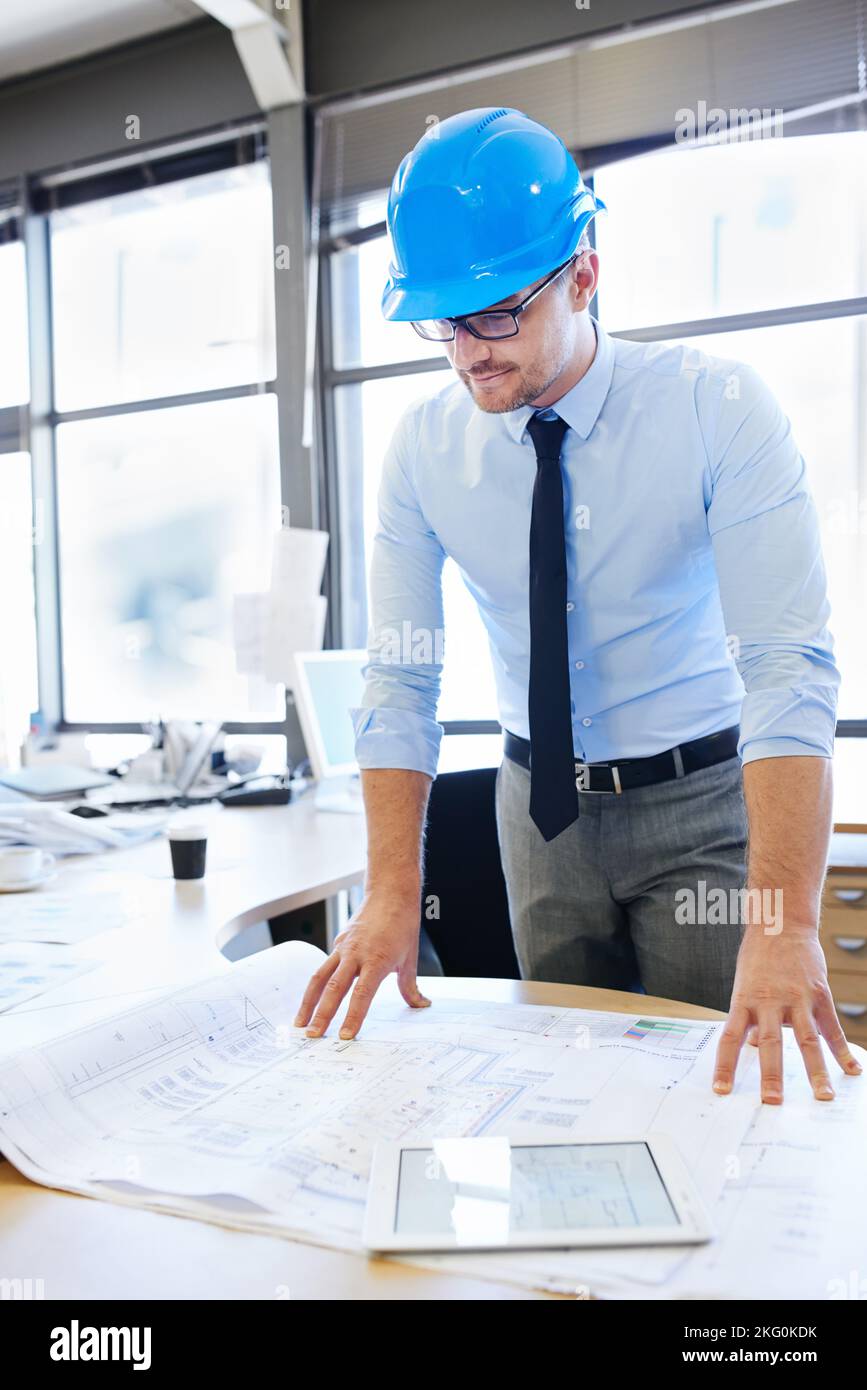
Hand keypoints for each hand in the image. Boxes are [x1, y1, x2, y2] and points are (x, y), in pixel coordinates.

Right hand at [293, 892, 429, 1039]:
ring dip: (308, 1002)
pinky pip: (324, 967)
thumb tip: (422, 1005)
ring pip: (319, 978)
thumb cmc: (402, 924)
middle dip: (322, 1015)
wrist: (390, 893)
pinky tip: (310, 1002)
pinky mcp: (338, 944)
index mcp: (377, 960)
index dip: (353, 1016)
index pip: (362, 994)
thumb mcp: (410, 957)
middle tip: (313, 1036)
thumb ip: (410, 986)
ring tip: (301, 1022)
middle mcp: (355, 954)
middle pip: (334, 989)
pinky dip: (315, 986)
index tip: (345, 1036)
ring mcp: (343, 948)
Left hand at [713, 924, 862, 1102]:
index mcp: (744, 1000)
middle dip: (771, 1074)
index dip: (725, 1066)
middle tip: (772, 1102)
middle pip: (769, 1042)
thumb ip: (747, 1016)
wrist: (781, 923)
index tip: (721, 1091)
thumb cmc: (759, 957)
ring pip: (806, 1039)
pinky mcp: (819, 994)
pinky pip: (832, 1027)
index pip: (729, 1038)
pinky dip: (842, 1050)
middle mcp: (769, 1001)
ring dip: (816, 1070)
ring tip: (823, 1096)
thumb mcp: (743, 984)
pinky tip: (852, 1070)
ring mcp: (797, 998)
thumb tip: (746, 1046)